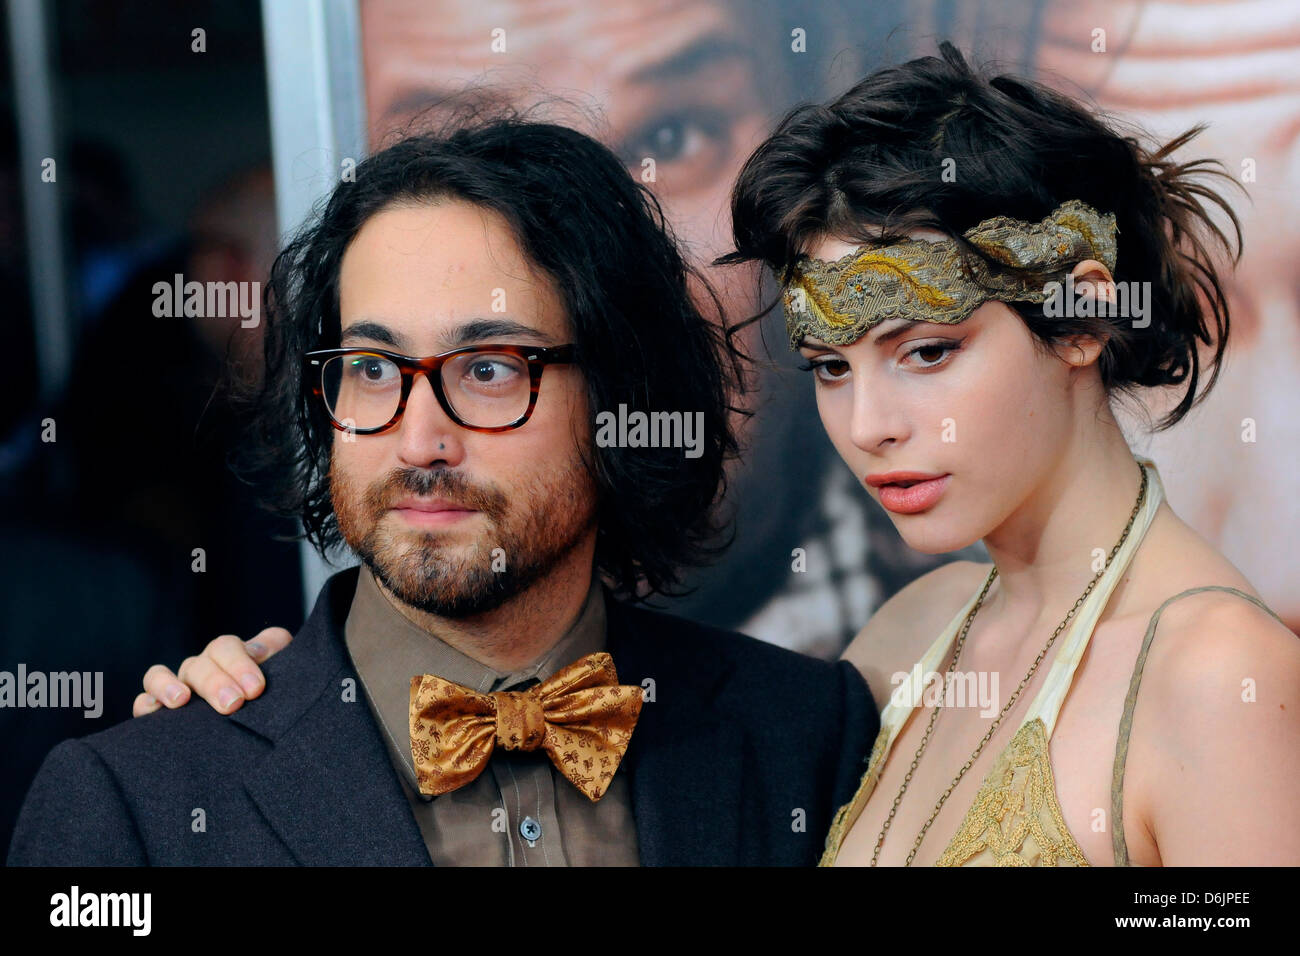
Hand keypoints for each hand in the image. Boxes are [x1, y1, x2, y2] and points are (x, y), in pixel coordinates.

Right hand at [133, 627, 292, 716]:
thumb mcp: (282, 668)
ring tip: (181, 700)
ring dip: (167, 685)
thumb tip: (257, 650)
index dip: (239, 664)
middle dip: (215, 682)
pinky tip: (154, 711)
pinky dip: (145, 703)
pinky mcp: (160, 712)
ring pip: (159, 675)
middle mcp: (200, 668)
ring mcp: (177, 688)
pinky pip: (143, 703)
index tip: (256, 689)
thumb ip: (275, 649)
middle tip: (233, 704)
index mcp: (228, 654)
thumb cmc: (273, 693)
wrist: (266, 729)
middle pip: (198, 665)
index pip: (225, 647)